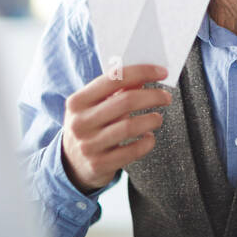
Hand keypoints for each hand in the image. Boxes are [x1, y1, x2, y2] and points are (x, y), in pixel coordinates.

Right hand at [61, 64, 171, 191]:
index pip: (114, 78)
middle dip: (153, 96)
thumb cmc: (88, 127)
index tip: (161, 72)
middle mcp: (81, 122)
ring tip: (157, 118)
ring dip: (152, 120)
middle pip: (126, 101)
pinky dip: (147, 142)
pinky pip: (132, 151)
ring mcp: (89, 145)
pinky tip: (148, 137)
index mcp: (77, 101)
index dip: (142, 72)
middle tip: (165, 97)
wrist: (72, 164)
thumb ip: (117, 90)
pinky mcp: (99, 164)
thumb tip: (144, 76)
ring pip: (130, 127)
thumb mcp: (93, 106)